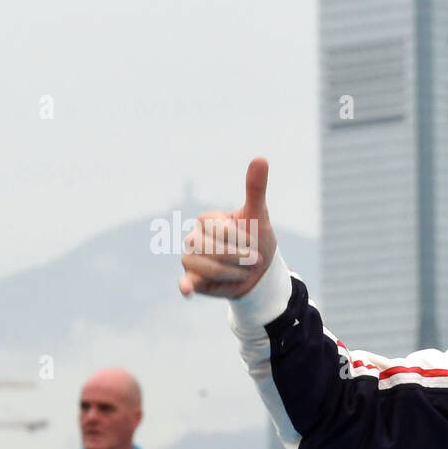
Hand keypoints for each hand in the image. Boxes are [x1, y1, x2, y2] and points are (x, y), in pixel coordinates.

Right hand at [179, 157, 277, 297]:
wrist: (260, 273)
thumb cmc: (257, 240)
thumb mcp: (259, 215)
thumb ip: (255, 189)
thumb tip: (260, 158)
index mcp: (208, 220)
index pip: (216, 226)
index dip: (238, 237)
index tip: (253, 241)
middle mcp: (195, 237)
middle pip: (208, 246)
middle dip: (237, 256)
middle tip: (252, 260)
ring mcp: (192, 258)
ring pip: (203, 264)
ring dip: (231, 271)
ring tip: (243, 272)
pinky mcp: (195, 279)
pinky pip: (187, 281)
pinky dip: (187, 285)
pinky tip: (188, 290)